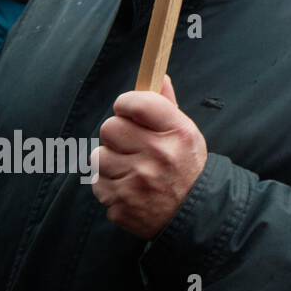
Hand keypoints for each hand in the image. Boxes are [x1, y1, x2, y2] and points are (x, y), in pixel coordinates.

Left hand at [92, 75, 207, 239]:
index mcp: (177, 133)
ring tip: (130, 167)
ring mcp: (137, 181)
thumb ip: (167, 105)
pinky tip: (127, 186)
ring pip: (99, 156)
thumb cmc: (186, 167)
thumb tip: (157, 76)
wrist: (192, 214)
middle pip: (110, 127)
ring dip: (111, 160)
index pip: (135, 103)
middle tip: (130, 142)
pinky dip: (108, 184)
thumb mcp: (186, 134)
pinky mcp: (120, 203)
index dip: (126, 104)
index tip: (128, 111)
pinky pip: (97, 182)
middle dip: (117, 134)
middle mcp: (158, 155)